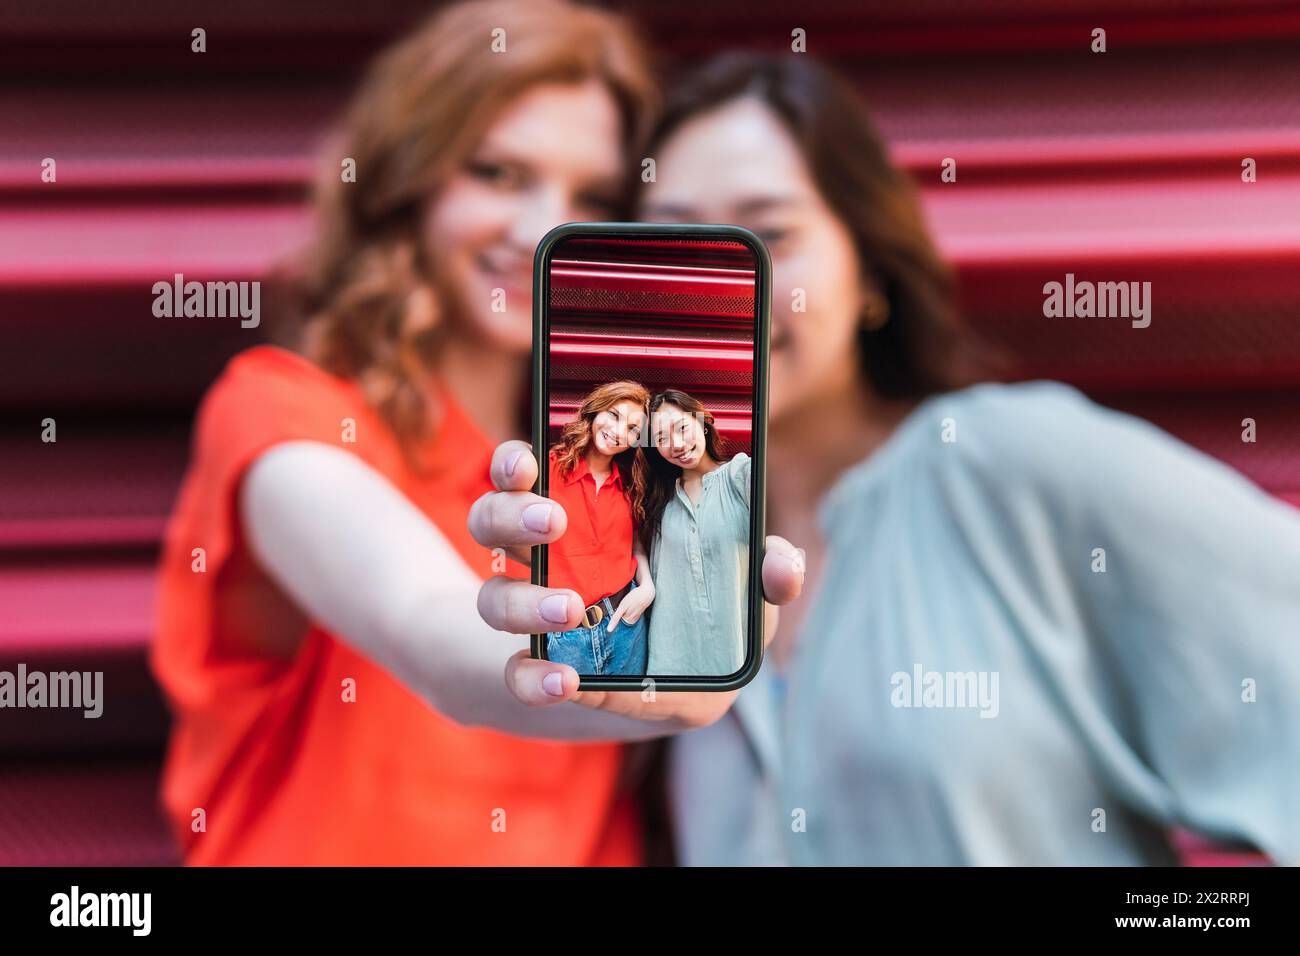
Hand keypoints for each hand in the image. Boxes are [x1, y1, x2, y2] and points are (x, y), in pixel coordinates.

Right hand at [469, 440, 805, 729]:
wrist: (662, 689)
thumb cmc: (697, 613)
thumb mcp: (735, 587)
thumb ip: (761, 568)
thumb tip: (781, 566)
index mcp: (582, 512)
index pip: (525, 471)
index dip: (515, 462)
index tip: (530, 461)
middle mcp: (544, 556)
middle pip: (492, 518)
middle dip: (513, 515)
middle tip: (554, 524)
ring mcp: (533, 613)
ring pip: (492, 595)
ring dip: (525, 601)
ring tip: (570, 610)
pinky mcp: (536, 669)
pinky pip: (514, 671)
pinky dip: (532, 676)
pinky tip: (564, 681)